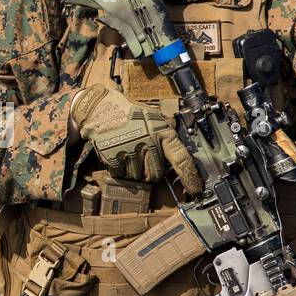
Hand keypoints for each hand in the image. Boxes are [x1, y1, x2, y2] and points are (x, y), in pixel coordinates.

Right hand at [71, 86, 200, 192]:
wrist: (100, 107)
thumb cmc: (129, 112)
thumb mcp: (153, 115)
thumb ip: (166, 130)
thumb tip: (181, 142)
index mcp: (161, 131)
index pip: (181, 158)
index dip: (190, 176)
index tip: (195, 188)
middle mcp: (147, 141)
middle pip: (157, 174)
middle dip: (152, 172)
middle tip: (144, 160)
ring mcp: (129, 150)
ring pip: (138, 177)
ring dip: (135, 171)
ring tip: (130, 154)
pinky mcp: (112, 156)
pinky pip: (121, 175)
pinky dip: (121, 170)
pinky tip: (119, 155)